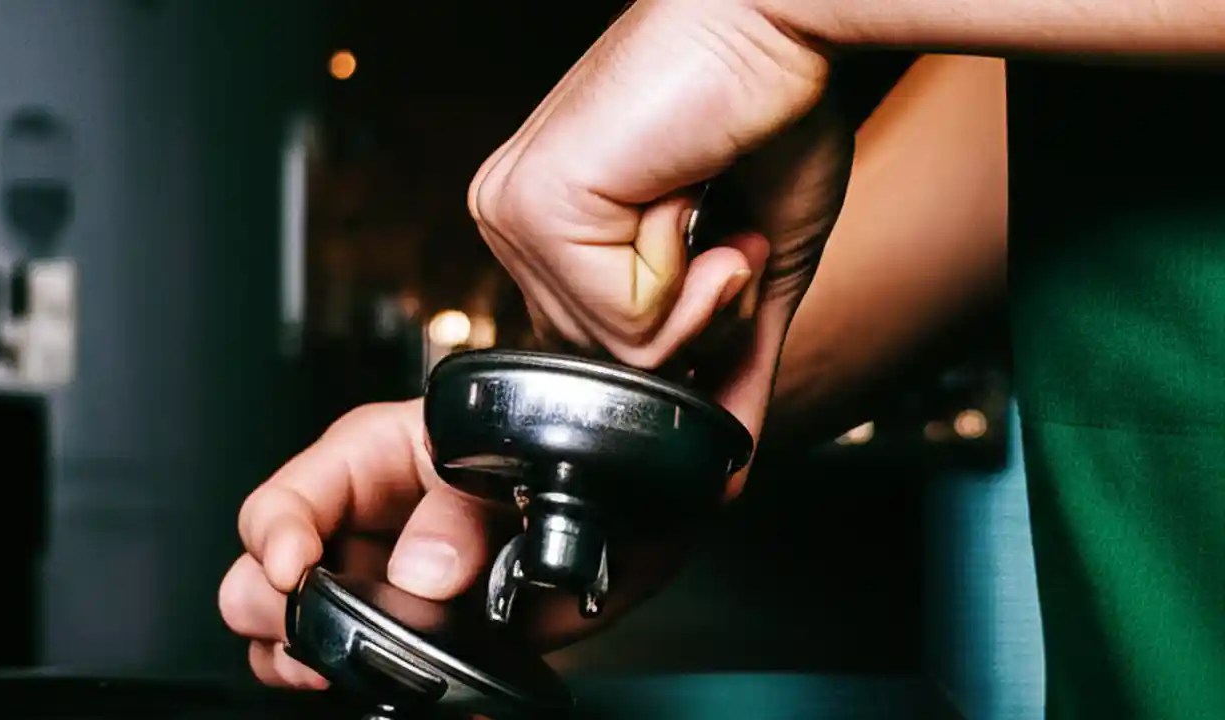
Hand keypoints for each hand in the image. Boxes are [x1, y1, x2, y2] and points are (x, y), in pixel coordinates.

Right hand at [218, 399, 690, 688]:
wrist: (625, 514)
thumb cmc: (566, 461)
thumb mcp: (520, 462)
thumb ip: (465, 508)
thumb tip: (422, 575)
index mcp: (373, 458)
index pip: (288, 497)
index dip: (279, 536)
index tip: (297, 572)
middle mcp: (358, 523)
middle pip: (259, 574)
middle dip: (273, 610)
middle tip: (320, 631)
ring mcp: (374, 583)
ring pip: (285, 631)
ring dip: (303, 657)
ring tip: (346, 667)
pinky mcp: (402, 634)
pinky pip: (348, 672)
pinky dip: (357, 691)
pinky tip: (403, 693)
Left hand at [469, 0, 850, 469]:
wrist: (784, 20)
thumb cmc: (768, 117)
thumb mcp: (750, 273)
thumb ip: (726, 371)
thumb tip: (728, 471)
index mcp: (548, 227)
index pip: (598, 357)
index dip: (682, 331)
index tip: (722, 250)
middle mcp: (513, 218)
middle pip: (603, 365)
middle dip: (694, 314)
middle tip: (723, 227)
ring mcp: (512, 213)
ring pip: (614, 356)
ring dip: (698, 292)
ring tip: (705, 202)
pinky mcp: (534, 206)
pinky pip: (622, 327)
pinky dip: (687, 277)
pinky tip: (686, 194)